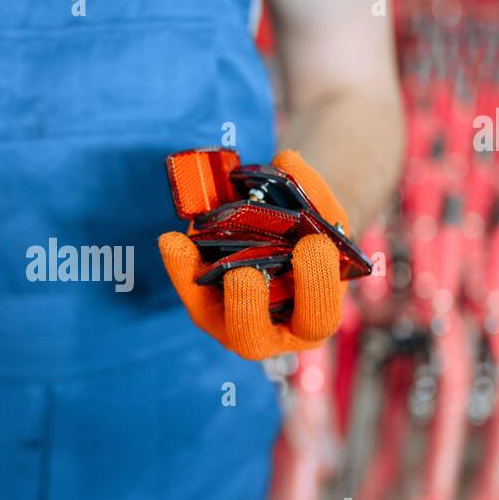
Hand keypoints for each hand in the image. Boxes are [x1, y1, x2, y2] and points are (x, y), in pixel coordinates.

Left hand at [159, 150, 347, 360]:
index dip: (316, 286)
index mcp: (314, 318)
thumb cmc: (314, 234)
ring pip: (211, 318)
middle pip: (253, 338)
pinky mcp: (205, 304)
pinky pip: (190, 290)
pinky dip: (180, 265)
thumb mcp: (326, 214)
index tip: (314, 245)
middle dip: (246, 307)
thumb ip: (314, 190)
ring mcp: (233, 322)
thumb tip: (288, 161)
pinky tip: (172, 239)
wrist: (288, 239)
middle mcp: (272, 333)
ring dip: (198, 284)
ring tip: (190, 246)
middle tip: (245, 275)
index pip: (318, 317)